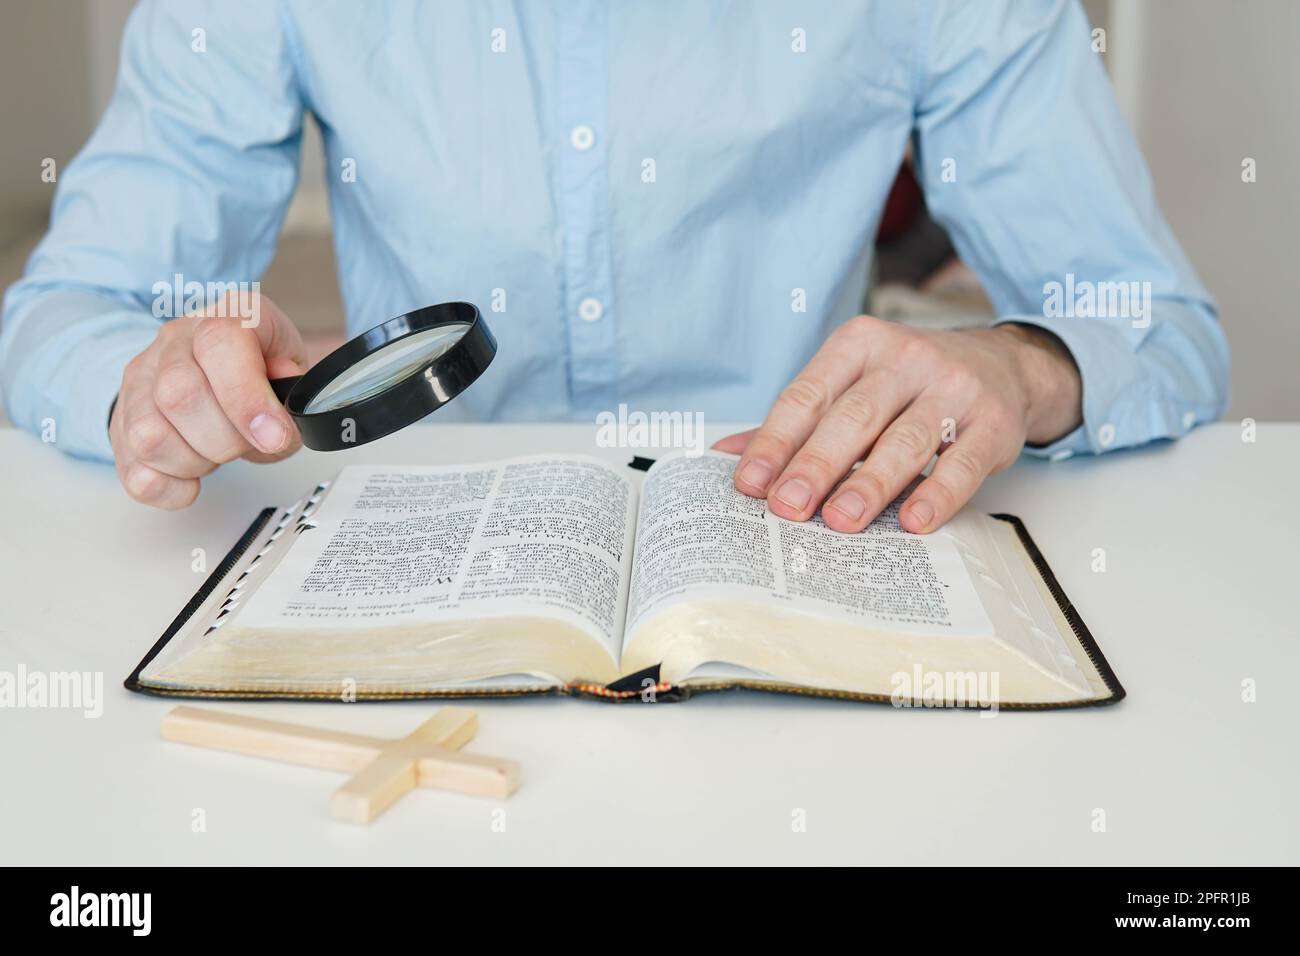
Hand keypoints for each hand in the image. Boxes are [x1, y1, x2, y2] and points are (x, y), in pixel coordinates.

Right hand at [110, 292, 305, 508]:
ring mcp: (141, 379)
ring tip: (217, 453)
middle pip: (178, 395)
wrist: (224, 369)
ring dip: (194, 462)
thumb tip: (273, 420)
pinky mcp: (121, 420)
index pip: (219, 344)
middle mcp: (175, 341)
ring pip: (147, 435)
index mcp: (225, 317)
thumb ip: (292, 393)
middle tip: (248, 442)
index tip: (274, 436)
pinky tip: (191, 478)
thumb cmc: (263, 370)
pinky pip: (134, 471)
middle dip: (225, 439)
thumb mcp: (293, 369)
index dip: (247, 399)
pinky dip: (168, 488)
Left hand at [716, 315, 1081, 533]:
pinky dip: (937, 493)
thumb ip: (796, 421)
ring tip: (840, 521)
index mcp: (859, 344)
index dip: (776, 441)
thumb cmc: (909, 384)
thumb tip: (727, 457)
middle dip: (817, 464)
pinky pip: (963, 462)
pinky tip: (914, 521)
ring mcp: (955, 388)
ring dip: (870, 483)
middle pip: (853, 416)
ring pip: (905, 439)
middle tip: (788, 507)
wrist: (1003, 365)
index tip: (751, 483)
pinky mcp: (994, 423)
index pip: (808, 394)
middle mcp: (907, 359)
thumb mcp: (852, 384)